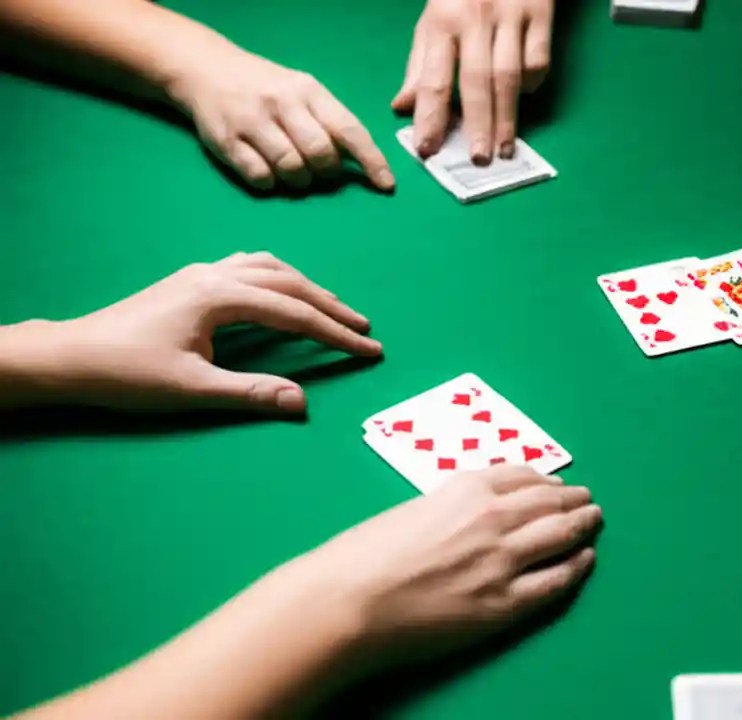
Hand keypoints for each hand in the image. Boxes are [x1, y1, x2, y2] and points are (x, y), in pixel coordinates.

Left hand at [26, 252, 380, 412]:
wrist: (71, 356)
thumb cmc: (129, 374)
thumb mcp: (193, 390)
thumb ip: (251, 392)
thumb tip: (303, 402)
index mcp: (219, 296)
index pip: (293, 313)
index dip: (336, 334)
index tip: (370, 349)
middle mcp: (214, 275)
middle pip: (289, 283)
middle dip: (330, 307)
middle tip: (365, 329)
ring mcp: (200, 273)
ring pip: (269, 268)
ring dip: (306, 287)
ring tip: (333, 308)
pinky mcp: (190, 280)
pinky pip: (248, 266)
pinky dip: (277, 277)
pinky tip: (281, 289)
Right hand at [167, 42, 394, 191]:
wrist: (207, 70)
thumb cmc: (268, 88)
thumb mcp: (303, 91)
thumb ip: (330, 121)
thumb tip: (362, 162)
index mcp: (309, 91)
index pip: (348, 129)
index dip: (371, 160)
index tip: (386, 185)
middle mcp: (282, 104)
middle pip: (320, 153)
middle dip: (327, 172)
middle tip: (321, 171)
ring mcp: (252, 122)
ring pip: (291, 168)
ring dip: (300, 181)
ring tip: (295, 173)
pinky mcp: (227, 143)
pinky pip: (260, 177)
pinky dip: (270, 183)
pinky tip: (269, 172)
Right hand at [314, 466, 599, 659]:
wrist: (348, 600)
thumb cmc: (363, 556)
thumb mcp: (412, 508)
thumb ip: (449, 507)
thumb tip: (473, 515)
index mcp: (466, 488)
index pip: (521, 476)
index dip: (545, 480)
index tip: (556, 483)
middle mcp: (493, 517)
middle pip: (549, 502)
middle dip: (573, 499)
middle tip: (587, 500)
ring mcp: (504, 560)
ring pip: (561, 534)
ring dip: (583, 524)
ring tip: (594, 520)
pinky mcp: (506, 602)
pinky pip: (555, 580)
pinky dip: (576, 566)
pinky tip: (585, 560)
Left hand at [392, 0, 553, 163]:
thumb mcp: (434, 17)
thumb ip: (420, 64)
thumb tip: (402, 107)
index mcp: (441, 20)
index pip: (433, 77)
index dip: (429, 116)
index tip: (427, 149)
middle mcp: (475, 17)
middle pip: (476, 81)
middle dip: (476, 124)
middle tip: (476, 159)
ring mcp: (511, 15)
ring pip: (510, 76)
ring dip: (507, 117)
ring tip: (503, 149)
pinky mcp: (541, 12)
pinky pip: (539, 60)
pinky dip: (533, 85)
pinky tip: (525, 99)